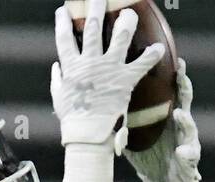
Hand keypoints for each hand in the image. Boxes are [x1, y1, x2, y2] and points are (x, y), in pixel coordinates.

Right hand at [51, 0, 164, 147]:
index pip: (64, 38)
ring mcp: (108, 69)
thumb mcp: (59, 99)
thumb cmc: (72, 120)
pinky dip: (150, 56)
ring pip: (118, 38)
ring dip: (125, 22)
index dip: (63, 22)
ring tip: (130, 12)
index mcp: (71, 67)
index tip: (63, 10)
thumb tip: (56, 67)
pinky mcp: (124, 80)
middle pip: (92, 28)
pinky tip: (158, 48)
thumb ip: (57, 80)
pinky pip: (140, 65)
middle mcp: (90, 62)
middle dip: (95, 9)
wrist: (88, 135)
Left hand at [124, 59, 214, 181]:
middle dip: (184, 87)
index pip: (169, 91)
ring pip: (190, 127)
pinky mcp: (190, 162)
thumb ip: (127, 120)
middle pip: (185, 102)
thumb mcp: (138, 137)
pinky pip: (190, 156)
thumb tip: (104, 104)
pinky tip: (182, 152)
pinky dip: (187, 154)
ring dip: (185, 121)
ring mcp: (188, 142)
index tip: (165, 56)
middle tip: (181, 75)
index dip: (168, 75)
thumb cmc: (151, 159)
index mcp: (166, 117)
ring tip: (179, 115)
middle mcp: (180, 126)